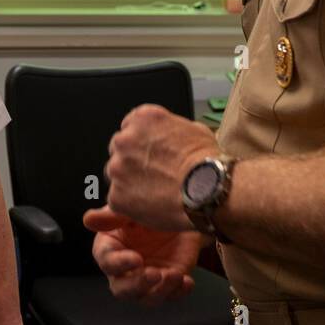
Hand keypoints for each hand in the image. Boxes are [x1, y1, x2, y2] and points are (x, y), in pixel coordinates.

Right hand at [84, 206, 208, 304]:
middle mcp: (125, 270)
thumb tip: (88, 219)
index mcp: (111, 249)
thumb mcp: (132, 209)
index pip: (107, 261)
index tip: (136, 258)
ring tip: (175, 275)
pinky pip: (170, 296)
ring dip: (160, 291)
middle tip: (154, 273)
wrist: (179, 211)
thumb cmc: (149, 209)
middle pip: (122, 289)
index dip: (119, 263)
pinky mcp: (166, 285)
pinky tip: (186, 281)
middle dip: (137, 285)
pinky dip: (178, 292)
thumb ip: (112, 216)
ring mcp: (146, 280)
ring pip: (146, 298)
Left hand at [104, 104, 217, 230]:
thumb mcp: (195, 129)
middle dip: (132, 160)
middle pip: (119, 149)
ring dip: (130, 181)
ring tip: (156, 191)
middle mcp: (125, 140)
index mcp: (142, 119)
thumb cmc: (206, 162)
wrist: (207, 190)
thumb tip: (173, 135)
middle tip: (154, 173)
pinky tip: (152, 204)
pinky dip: (130, 204)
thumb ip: (172, 129)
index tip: (149, 151)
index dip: (141, 141)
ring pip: (116, 174)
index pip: (130, 126)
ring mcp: (117, 168)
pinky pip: (118, 199)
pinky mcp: (116, 195)